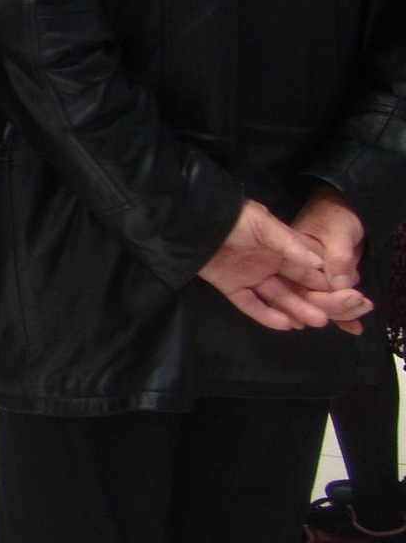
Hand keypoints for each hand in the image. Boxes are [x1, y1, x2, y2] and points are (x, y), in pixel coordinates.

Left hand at [199, 200, 372, 331]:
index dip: (326, 283)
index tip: (348, 297)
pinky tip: (286, 324)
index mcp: (281, 248)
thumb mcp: (263, 224)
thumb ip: (289, 243)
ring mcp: (250, 276)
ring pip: (278, 297)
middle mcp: (269, 264)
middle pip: (297, 286)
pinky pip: (251, 304)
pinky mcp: (231, 286)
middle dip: (315, 301)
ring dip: (296, 310)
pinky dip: (267, 315)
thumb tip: (319, 262)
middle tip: (333, 316)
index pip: (309, 268)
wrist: (193, 221)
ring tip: (317, 322)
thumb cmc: (232, 217)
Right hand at [292, 185, 370, 334]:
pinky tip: (353, 326)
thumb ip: (337, 256)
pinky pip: (327, 301)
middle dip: (334, 307)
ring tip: (363, 310)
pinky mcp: (321, 281)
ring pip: (316, 302)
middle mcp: (290, 270)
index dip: (323, 299)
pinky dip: (341, 315)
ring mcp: (304, 276)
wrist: (341, 207)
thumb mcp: (339, 230)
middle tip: (361, 304)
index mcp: (287, 256)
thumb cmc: (335, 214)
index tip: (350, 300)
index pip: (299, 286)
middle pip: (305, 298)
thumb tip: (340, 286)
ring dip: (341, 312)